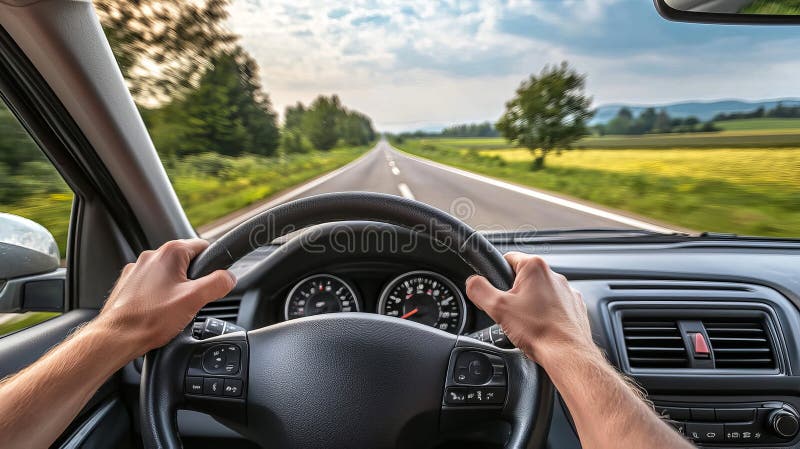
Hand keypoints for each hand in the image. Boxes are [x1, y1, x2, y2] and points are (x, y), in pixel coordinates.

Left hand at [92, 239, 235, 357]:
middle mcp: (151, 256)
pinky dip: (158, 296)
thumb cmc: (150, 318)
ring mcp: (136, 269)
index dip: (213, 265)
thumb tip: (229, 278)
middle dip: (193, 281)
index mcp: (169, 253)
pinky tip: (158, 312)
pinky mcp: (127, 284)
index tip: (212, 282)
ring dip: (175, 289)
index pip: (203, 247)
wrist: (117, 337)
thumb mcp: (195, 300)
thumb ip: (218, 284)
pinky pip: (151, 285)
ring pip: (168, 275)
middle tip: (191, 301)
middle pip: (186, 262)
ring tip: (172, 310)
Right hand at [466, 252, 596, 365]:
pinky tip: (541, 328)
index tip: (496, 292)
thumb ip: (479, 290)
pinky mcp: (575, 306)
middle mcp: (554, 275)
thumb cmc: (538, 330)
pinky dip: (547, 314)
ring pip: (540, 292)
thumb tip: (472, 282)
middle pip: (523, 277)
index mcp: (535, 267)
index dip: (497, 275)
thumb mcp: (497, 308)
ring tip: (527, 323)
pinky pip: (555, 305)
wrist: (567, 354)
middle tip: (510, 312)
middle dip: (514, 293)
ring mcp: (567, 291)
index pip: (507, 258)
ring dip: (531, 304)